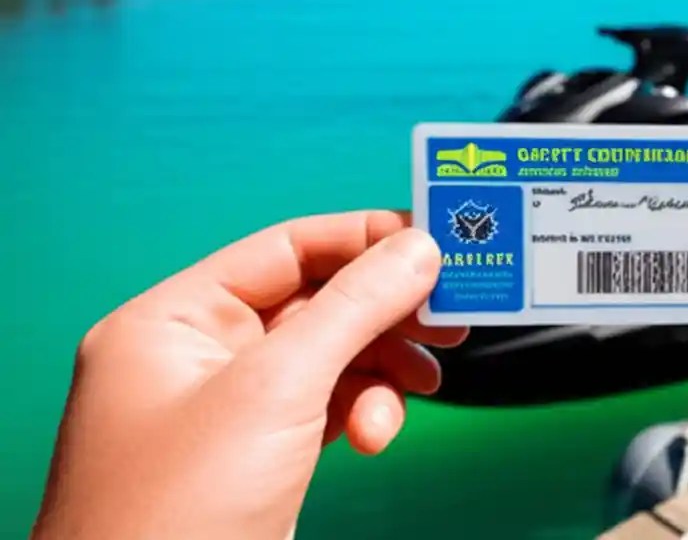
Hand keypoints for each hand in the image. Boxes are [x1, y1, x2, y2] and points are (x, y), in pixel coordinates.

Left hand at [32, 211, 464, 539]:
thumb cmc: (172, 518)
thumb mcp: (277, 390)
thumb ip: (353, 310)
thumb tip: (416, 251)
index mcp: (173, 322)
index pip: (284, 249)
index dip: (363, 240)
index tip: (433, 242)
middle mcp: (197, 360)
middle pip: (316, 302)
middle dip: (386, 312)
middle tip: (450, 315)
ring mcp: (229, 414)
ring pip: (330, 359)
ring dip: (384, 369)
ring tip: (423, 384)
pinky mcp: (258, 459)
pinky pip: (328, 409)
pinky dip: (366, 412)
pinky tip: (379, 433)